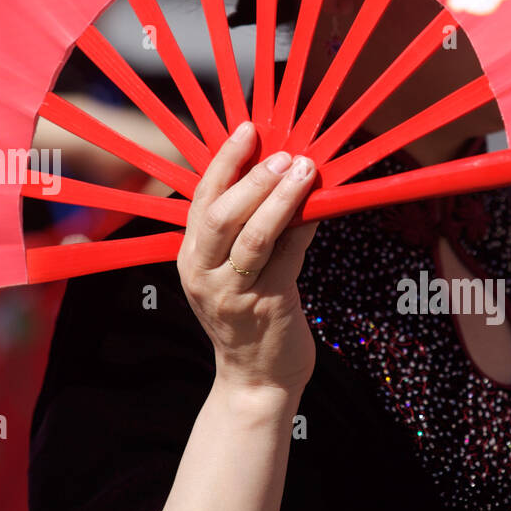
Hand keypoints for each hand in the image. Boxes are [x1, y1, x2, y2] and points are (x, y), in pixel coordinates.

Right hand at [177, 122, 319, 395]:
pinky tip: (321, 205)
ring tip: (304, 170)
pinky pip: (288, 257)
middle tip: (283, 153)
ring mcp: (234, 293)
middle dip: (253, 177)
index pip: (201, 199)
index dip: (224, 161)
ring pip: (254, 236)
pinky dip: (305, 226)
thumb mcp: (227, 274)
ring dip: (281, 198)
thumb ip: (238, 232)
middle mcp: (203, 274)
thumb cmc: (247, 319)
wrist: (257, 380)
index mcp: (189, 258)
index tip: (247, 130)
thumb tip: (273, 174)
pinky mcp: (268, 307)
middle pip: (221, 214)